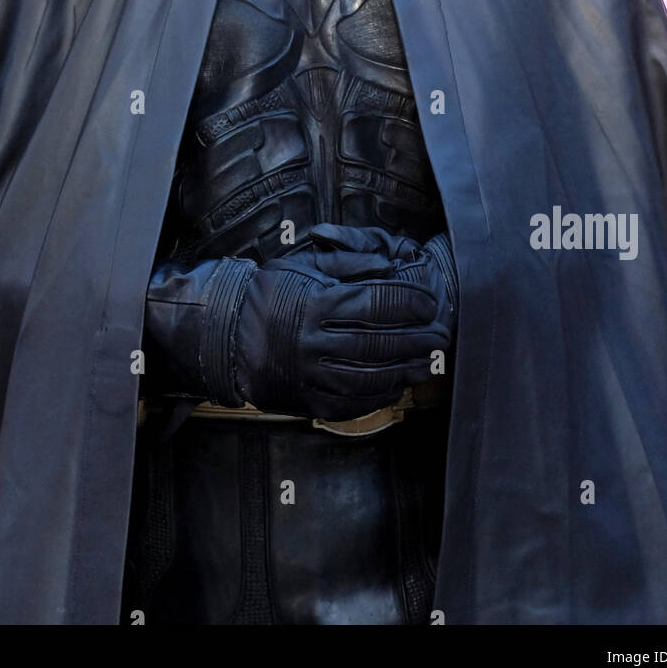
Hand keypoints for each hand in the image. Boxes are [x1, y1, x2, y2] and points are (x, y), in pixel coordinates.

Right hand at [233, 225, 453, 420]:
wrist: (226, 331)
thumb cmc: (271, 292)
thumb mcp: (306, 265)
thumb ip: (348, 263)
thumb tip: (390, 266)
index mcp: (316, 303)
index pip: (376, 302)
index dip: (409, 302)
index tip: (429, 302)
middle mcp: (313, 341)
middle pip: (378, 342)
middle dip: (416, 339)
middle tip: (440, 335)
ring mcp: (308, 374)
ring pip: (368, 377)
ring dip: (404, 371)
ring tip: (426, 363)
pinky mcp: (305, 399)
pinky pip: (349, 404)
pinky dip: (377, 397)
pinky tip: (395, 386)